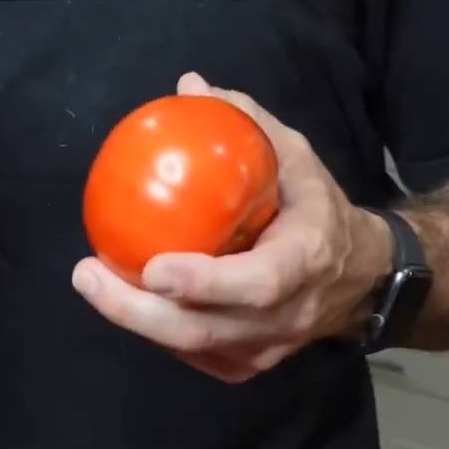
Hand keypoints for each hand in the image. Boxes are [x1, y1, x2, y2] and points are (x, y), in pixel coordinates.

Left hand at [72, 72, 392, 383]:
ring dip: (134, 319)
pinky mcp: (247, 364)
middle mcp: (285, 315)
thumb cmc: (318, 208)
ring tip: (90, 280)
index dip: (203, 283)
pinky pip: (192, 353)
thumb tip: (188, 85)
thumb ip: (247, 122)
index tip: (153, 267)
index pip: (256, 285)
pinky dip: (153, 330)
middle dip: (138, 310)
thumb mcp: (297, 157)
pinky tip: (119, 297)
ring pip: (192, 347)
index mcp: (305, 261)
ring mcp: (265, 348)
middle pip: (205, 329)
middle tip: (87, 274)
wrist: (361, 277)